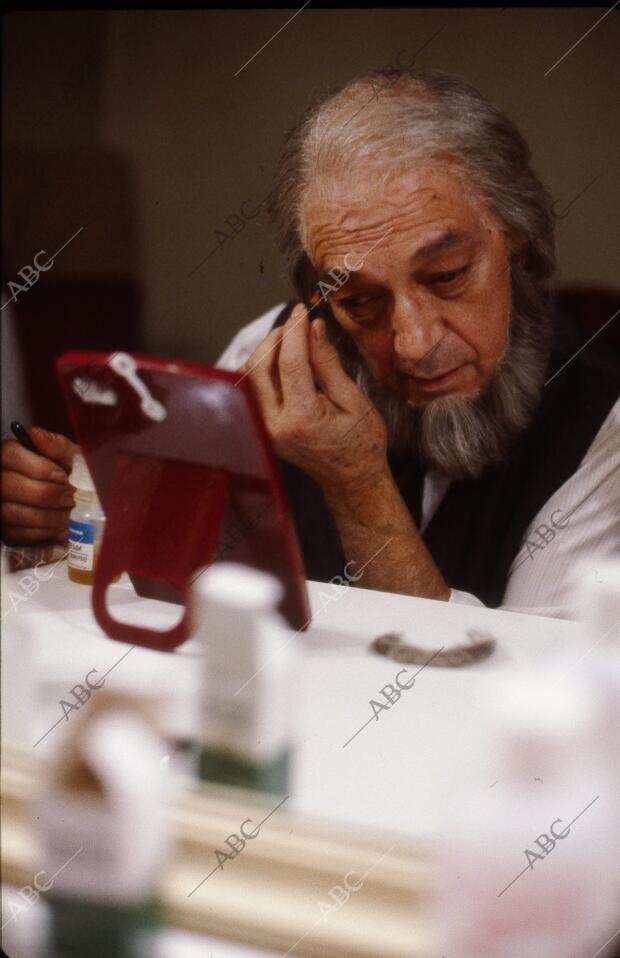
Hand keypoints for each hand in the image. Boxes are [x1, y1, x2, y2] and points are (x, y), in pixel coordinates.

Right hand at [1, 427, 78, 544]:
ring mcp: (0, 505)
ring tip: (69, 512)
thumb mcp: (69, 455)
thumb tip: (37, 435)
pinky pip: (20, 534)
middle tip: (71, 497)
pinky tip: (63, 527)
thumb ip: (57, 445)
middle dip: (47, 494)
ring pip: (13, 512)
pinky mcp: (6, 530)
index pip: (10, 455)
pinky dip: (45, 532)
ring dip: (49, 516)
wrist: (77, 498)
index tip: (64, 476)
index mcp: (10, 454)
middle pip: (10, 485)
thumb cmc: (70, 472)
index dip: (39, 468)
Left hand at [238, 304, 387, 492]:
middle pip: (260, 367)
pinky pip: (254, 390)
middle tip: (295, 323)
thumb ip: (328, 364)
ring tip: (290, 339)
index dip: (295, 332)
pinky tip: (282, 360)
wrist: (351, 478)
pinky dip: (264, 368)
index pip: (290, 363)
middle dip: (276, 338)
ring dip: (267, 352)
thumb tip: (314, 329)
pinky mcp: (263, 428)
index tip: (302, 312)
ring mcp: (265, 428)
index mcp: (303, 418)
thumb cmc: (360, 443)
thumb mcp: (354, 400)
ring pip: (251, 377)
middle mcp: (276, 425)